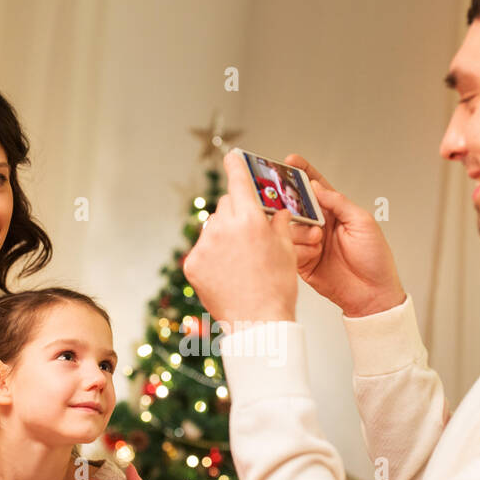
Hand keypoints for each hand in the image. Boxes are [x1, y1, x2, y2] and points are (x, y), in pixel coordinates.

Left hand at [182, 150, 298, 324]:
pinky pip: (203, 249)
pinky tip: (227, 271)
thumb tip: (275, 210)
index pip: (238, 180)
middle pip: (226, 205)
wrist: (258, 323)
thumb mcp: (287, 249)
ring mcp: (204, 246)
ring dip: (224, 234)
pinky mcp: (192, 264)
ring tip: (240, 260)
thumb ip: (278, 222)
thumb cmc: (277, 287)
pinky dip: (212, 255)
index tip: (231, 156)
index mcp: (249, 219)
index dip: (236, 165)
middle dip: (238, 212)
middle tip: (250, 232)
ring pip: (213, 227)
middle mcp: (222, 227)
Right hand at [283, 153, 405, 317]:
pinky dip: (300, 251)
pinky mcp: (302, 262)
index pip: (315, 186)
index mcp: (336, 211)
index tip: (290, 161)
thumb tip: (316, 187)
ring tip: (318, 242)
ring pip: (290, 228)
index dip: (302, 172)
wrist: (372, 294)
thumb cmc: (375, 258)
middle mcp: (320, 225)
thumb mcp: (363, 222)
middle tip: (295, 209)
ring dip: (302, 233)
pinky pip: (290, 250)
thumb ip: (338, 202)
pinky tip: (313, 256)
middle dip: (294, 206)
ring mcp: (309, 243)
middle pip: (296, 206)